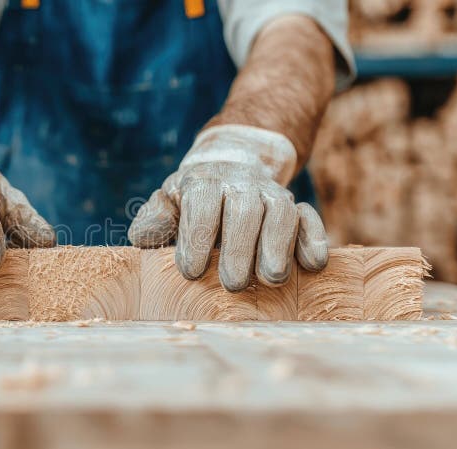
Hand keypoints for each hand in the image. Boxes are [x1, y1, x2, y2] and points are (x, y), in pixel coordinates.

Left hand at [128, 125, 327, 290]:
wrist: (231, 167)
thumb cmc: (191, 200)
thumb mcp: (167, 203)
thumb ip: (153, 220)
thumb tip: (142, 238)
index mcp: (204, 184)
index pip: (202, 204)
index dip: (197, 236)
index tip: (191, 271)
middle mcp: (241, 185)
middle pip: (244, 210)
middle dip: (239, 249)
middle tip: (233, 285)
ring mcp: (272, 195)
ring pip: (281, 212)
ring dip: (277, 246)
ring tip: (271, 279)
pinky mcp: (296, 208)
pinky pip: (309, 218)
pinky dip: (314, 239)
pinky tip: (312, 265)